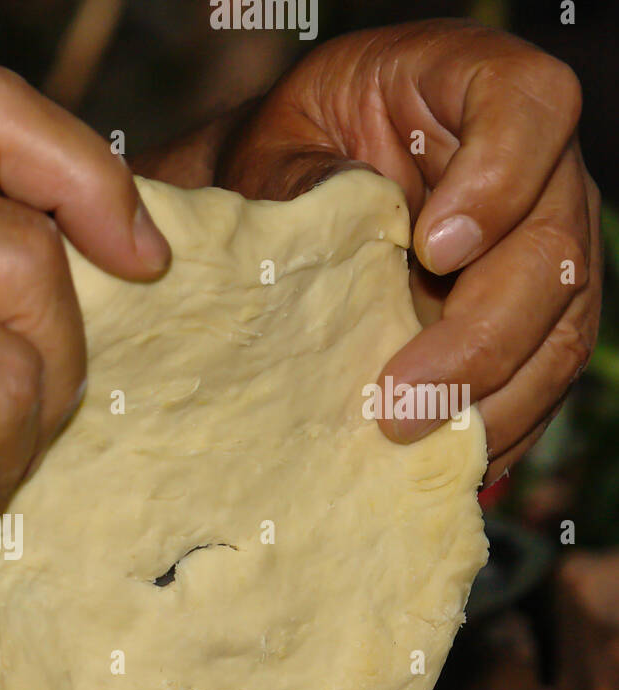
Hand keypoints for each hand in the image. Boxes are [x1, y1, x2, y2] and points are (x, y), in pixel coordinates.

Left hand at [211, 19, 599, 481]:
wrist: (298, 194)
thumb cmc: (290, 157)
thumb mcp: (274, 153)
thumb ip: (300, 189)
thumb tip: (323, 253)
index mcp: (476, 87)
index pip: (531, 107)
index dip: (500, 179)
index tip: (436, 248)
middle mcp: (538, 166)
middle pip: (554, 249)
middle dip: (478, 340)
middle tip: (399, 404)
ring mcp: (546, 247)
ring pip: (559, 330)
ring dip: (488, 402)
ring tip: (409, 442)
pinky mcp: (537, 320)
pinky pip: (540, 379)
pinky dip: (493, 426)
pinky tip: (438, 458)